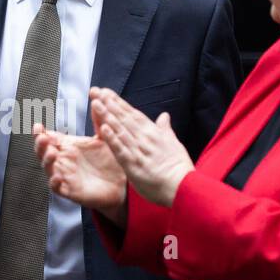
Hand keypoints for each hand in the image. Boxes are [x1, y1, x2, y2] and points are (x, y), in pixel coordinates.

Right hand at [34, 123, 126, 224]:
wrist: (121, 184)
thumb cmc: (109, 161)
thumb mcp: (104, 137)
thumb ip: (99, 119)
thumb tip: (97, 96)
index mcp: (68, 146)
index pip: (49, 138)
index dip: (40, 133)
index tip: (38, 126)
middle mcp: (64, 160)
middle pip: (43, 152)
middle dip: (40, 145)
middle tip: (42, 138)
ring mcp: (65, 175)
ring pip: (48, 168)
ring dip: (47, 160)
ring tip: (52, 153)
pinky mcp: (70, 191)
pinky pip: (57, 188)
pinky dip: (54, 182)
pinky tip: (57, 177)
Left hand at [89, 87, 194, 207]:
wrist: (182, 187)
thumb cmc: (179, 168)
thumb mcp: (174, 144)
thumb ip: (166, 129)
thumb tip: (164, 116)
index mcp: (153, 133)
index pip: (133, 114)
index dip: (119, 102)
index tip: (107, 92)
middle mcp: (145, 138)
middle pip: (124, 118)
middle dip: (109, 104)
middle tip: (96, 91)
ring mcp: (139, 151)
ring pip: (120, 130)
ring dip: (107, 116)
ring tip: (96, 104)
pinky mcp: (134, 165)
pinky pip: (121, 150)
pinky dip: (113, 139)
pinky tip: (104, 128)